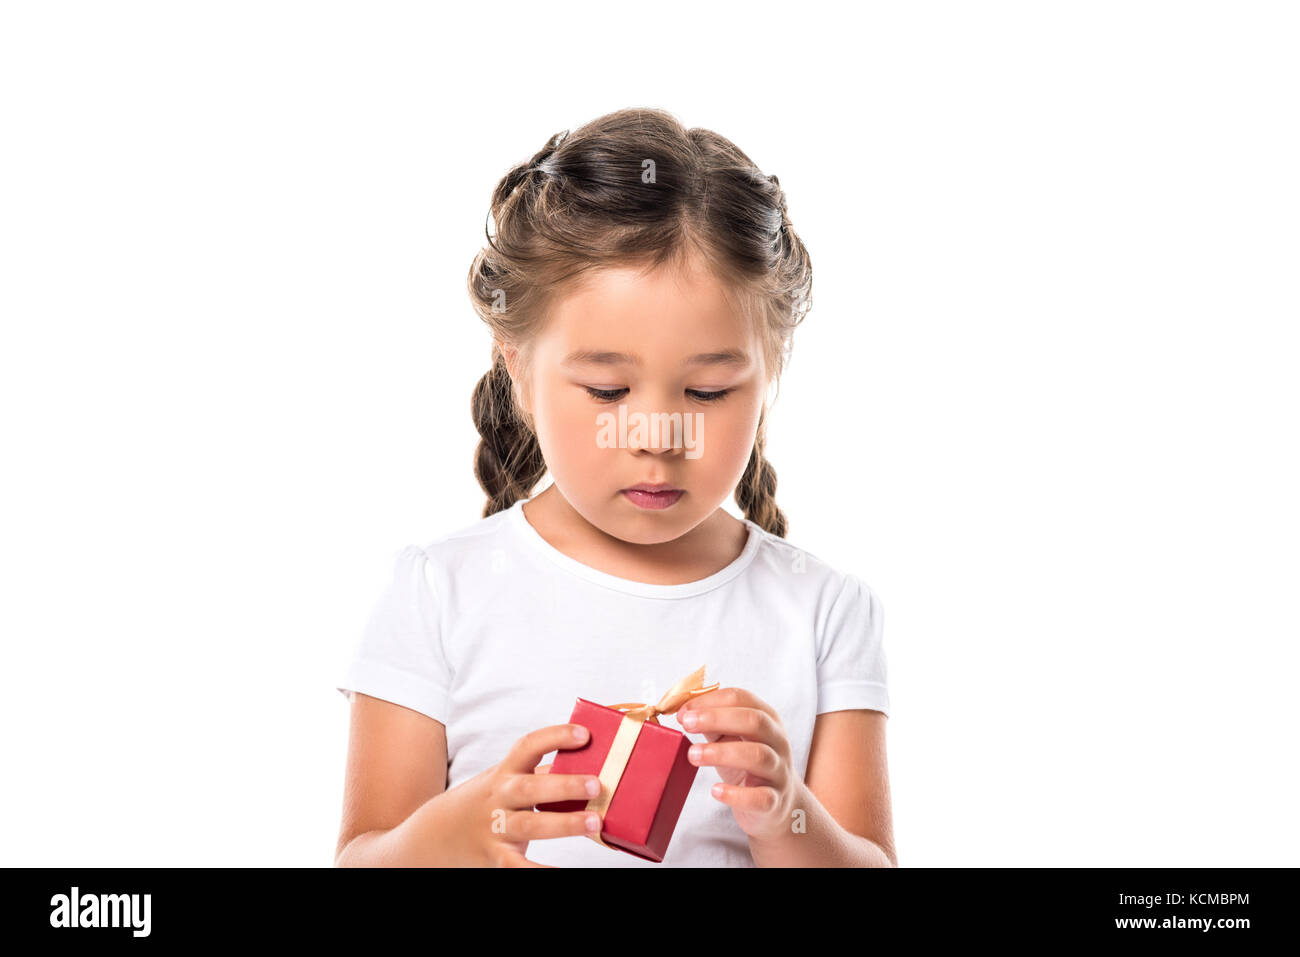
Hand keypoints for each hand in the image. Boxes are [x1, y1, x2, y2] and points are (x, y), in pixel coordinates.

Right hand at [452, 723, 603, 866]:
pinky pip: (517, 866)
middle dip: (564, 785)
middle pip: (529, 788)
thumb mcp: (506, 780)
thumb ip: (542, 773)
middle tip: (596, 785)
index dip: (555, 737)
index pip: (528, 746)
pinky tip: (562, 872)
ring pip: (529, 825)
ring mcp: (495, 827)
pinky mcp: (495, 857)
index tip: (584, 734)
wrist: (436, 834)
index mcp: (505, 772)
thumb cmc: (487, 802)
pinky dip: (538, 871)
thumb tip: (588, 764)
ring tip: (593, 822)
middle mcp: (499, 797)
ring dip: (563, 823)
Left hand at [677, 687, 799, 842]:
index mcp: (767, 719)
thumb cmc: (747, 765)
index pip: (742, 698)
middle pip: (754, 721)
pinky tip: (716, 790)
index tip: (684, 712)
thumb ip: (712, 724)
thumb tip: (684, 713)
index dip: (710, 701)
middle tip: (687, 725)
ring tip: (693, 755)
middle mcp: (777, 741)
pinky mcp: (774, 801)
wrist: (777, 804)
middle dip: (716, 719)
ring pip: (758, 756)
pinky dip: (736, 794)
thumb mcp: (732, 738)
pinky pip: (760, 797)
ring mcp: (778, 772)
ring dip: (721, 753)